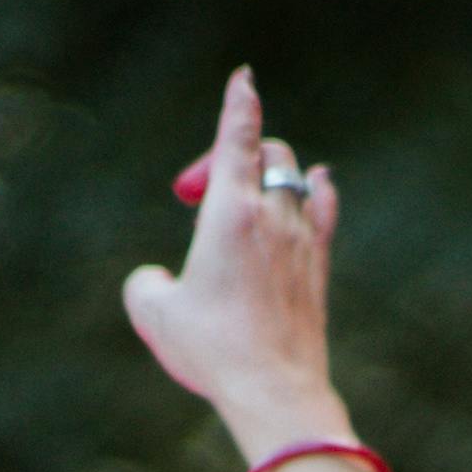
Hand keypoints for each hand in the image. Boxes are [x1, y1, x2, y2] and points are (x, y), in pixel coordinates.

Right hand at [120, 63, 346, 467]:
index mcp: (230, 212)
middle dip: (232, 157)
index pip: (237, 140)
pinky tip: (318, 183)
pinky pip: (324, 212)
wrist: (274, 392)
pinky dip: (317, 191)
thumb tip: (160, 280)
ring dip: (269, 176)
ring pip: (296, 181)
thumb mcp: (154, 313)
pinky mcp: (318, 271)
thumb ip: (147, 282)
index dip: (238, 105)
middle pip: (268, 155)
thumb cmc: (212, 351)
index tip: (243, 78)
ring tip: (242, 197)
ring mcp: (302, 243)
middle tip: (193, 197)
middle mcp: (273, 217)